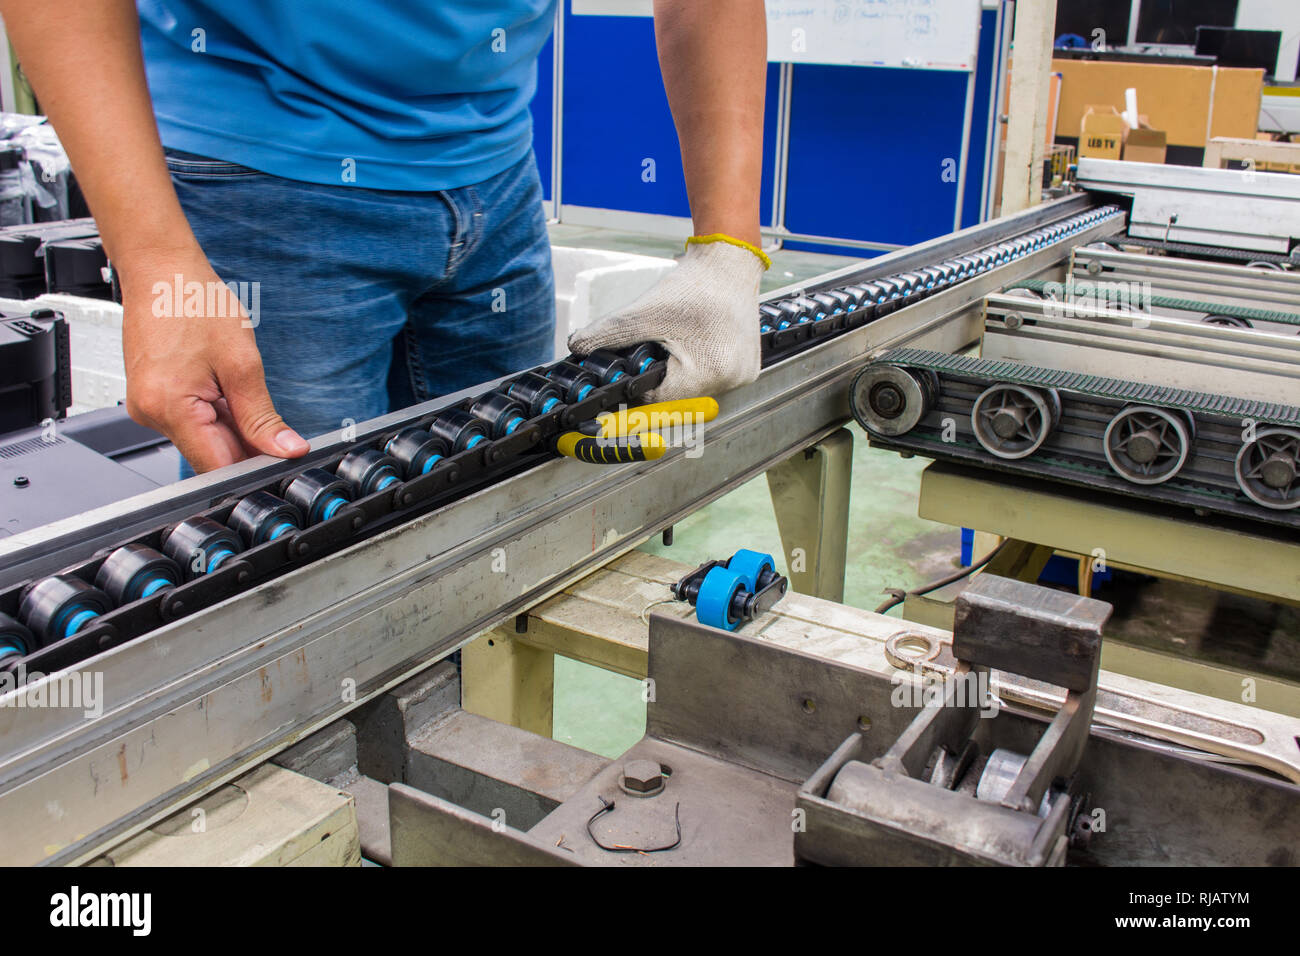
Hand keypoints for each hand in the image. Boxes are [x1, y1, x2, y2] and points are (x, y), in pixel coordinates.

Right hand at [119, 249, 308, 473]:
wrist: (160, 270)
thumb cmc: (193, 303)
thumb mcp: (242, 363)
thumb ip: (263, 416)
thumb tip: (285, 449)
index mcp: (169, 407)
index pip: (217, 467)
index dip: (252, 467)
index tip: (280, 459)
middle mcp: (151, 414)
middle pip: (211, 454)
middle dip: (246, 444)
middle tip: (271, 418)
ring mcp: (149, 407)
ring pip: (204, 438)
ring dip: (232, 425)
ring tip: (237, 385)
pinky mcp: (154, 398)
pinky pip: (192, 421)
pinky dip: (217, 412)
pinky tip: (225, 386)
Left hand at [567, 238, 764, 401]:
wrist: (729, 264)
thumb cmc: (695, 286)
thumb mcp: (646, 312)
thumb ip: (609, 333)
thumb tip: (578, 347)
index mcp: (710, 372)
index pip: (660, 398)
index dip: (640, 385)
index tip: (633, 369)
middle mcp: (732, 380)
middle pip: (679, 396)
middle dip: (661, 377)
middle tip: (657, 349)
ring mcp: (743, 376)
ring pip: (695, 390)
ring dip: (680, 374)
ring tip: (675, 344)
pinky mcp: (747, 369)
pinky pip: (713, 379)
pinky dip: (699, 368)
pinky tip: (693, 347)